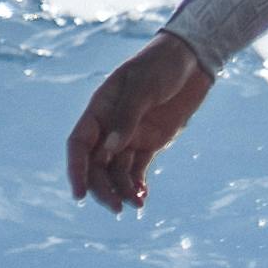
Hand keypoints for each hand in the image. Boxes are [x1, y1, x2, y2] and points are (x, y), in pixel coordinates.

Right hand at [68, 32, 214, 210]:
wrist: (191, 60)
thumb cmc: (161, 66)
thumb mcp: (143, 87)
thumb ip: (127, 117)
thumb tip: (109, 149)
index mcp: (100, 109)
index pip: (80, 144)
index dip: (76, 170)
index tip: (79, 194)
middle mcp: (110, 126)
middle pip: (97, 165)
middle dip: (103, 188)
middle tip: (117, 208)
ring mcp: (130, 136)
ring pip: (117, 171)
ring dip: (122, 190)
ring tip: (136, 205)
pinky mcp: (150, 143)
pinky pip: (138, 170)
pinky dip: (137, 185)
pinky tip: (142, 199)